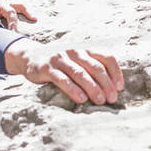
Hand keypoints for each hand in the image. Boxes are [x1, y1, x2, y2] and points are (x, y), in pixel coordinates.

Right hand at [4, 39, 124, 104]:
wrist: (30, 57)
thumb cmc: (60, 64)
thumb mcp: (77, 62)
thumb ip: (91, 69)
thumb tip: (112, 89)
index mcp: (85, 50)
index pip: (106, 58)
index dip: (116, 73)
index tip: (120, 88)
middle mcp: (75, 51)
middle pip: (95, 67)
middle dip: (106, 84)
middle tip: (112, 99)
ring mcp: (60, 59)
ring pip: (80, 73)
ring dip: (92, 87)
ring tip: (100, 100)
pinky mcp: (47, 68)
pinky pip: (62, 79)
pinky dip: (73, 89)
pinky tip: (81, 99)